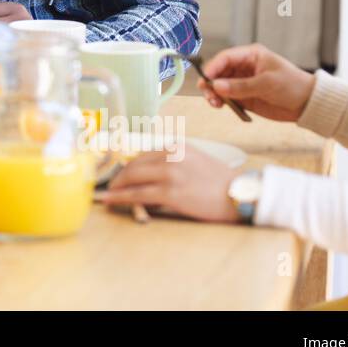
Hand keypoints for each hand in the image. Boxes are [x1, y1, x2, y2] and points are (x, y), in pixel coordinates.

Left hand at [98, 149, 239, 222]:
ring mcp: (170, 173)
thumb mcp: (195, 161)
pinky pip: (138, 194)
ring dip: (116, 187)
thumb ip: (172, 163)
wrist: (241, 193)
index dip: (128, 167)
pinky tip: (111, 201)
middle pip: (134, 164)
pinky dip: (121, 197)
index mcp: (176, 146)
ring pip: (132, 178)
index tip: (119, 174)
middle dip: (118, 176)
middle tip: (108, 186)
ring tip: (106, 195)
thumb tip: (148, 176)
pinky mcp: (171, 192)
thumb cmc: (220, 183)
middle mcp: (171, 155)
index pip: (143, 155)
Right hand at [198, 43, 314, 122]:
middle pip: (218, 72)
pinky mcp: (243, 97)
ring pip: (219, 86)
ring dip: (213, 93)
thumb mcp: (267, 83)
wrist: (307, 104)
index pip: (225, 58)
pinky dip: (220, 102)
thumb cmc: (293, 85)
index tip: (205, 78)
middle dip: (210, 82)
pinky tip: (221, 106)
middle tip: (208, 93)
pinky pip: (226, 98)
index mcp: (251, 56)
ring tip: (215, 103)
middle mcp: (243, 68)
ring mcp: (242, 83)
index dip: (213, 67)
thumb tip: (217, 86)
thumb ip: (241, 86)